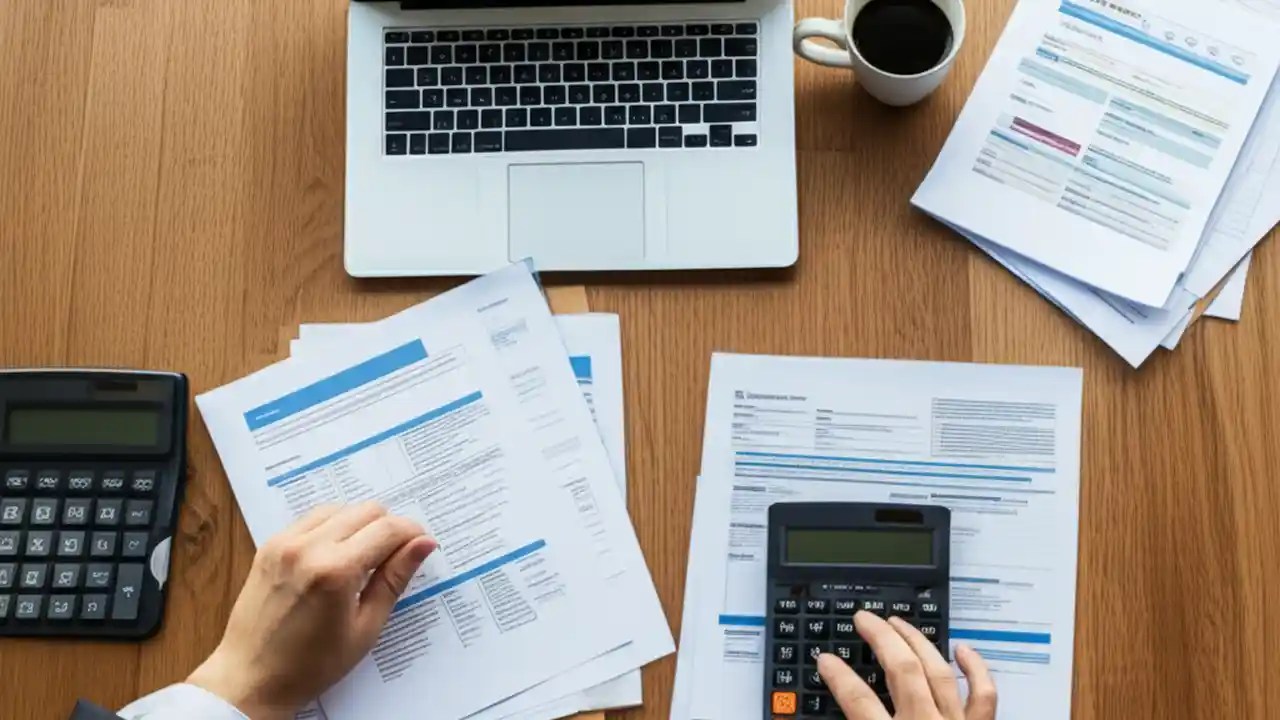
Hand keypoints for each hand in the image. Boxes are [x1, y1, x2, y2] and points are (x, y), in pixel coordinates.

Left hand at [188, 502, 436, 719]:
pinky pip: (312, 518)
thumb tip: (424, 544)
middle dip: (388, 527)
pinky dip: (332, 526)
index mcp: (335, 571)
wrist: (250, 677)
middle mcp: (308, 547)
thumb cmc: (311, 665)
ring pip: (340, 508)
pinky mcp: (270, 545)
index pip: (388, 529)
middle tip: (394, 557)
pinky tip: (336, 554)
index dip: (413, 534)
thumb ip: (394, 579)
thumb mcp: (365, 628)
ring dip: (360, 523)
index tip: (422, 546)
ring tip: (364, 557)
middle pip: (366, 510)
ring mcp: (285, 542)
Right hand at [817, 612, 995, 719]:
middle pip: (902, 670)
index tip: (826, 659)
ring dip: (917, 643)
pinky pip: (983, 695)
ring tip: (899, 624)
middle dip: (882, 638)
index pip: (859, 701)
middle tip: (865, 619)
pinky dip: (976, 669)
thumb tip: (845, 713)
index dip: (839, 676)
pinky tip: (962, 649)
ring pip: (938, 672)